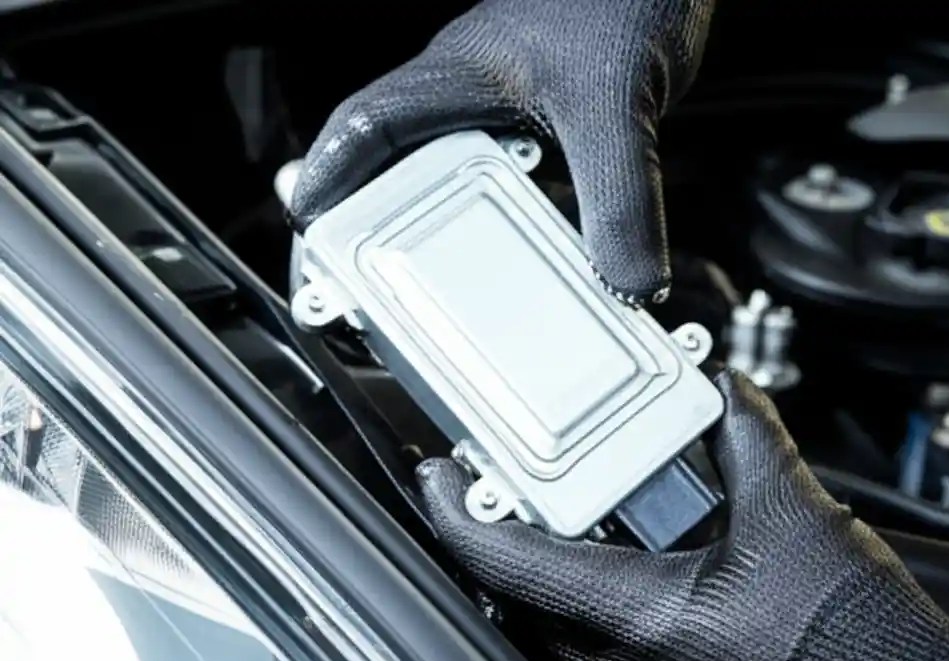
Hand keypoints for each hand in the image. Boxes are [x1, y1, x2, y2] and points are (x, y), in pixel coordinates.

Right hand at [290, 0, 716, 302]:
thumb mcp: (613, 107)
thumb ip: (621, 201)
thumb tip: (630, 283)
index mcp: (454, 79)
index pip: (364, 130)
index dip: (329, 182)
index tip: (308, 234)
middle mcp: (474, 93)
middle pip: (400, 164)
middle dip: (376, 223)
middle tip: (368, 279)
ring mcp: (515, 103)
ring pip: (460, 174)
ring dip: (450, 225)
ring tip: (442, 283)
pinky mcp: (558, 115)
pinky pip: (522, 178)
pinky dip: (520, 219)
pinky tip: (539, 251)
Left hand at [419, 371, 948, 660]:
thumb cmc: (857, 635)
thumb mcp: (794, 512)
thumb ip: (746, 437)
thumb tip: (726, 392)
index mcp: (644, 621)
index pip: (512, 565)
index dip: (459, 512)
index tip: (439, 473)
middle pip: (521, 599)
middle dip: (502, 538)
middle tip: (501, 481)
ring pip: (559, 625)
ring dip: (550, 565)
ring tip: (562, 506)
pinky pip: (602, 643)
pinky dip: (595, 591)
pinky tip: (625, 552)